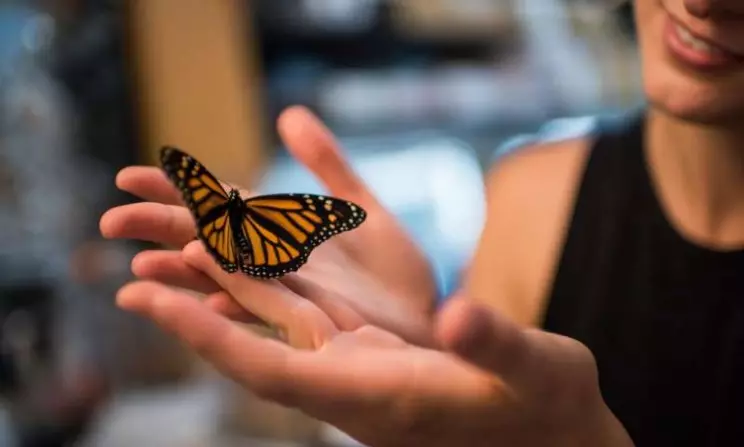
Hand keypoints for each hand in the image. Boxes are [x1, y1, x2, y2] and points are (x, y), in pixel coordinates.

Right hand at [100, 106, 436, 345]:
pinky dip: (232, 303)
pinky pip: (260, 311)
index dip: (176, 188)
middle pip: (208, 237)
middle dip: (161, 229)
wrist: (426, 318)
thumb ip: (328, 165)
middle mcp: (277, 260)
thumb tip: (289, 114)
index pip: (220, 201)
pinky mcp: (306, 323)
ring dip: (183, 273)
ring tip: (140, 267)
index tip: (129, 175)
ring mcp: (288, 293)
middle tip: (111, 220)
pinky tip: (202, 302)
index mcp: (285, 228)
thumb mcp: (364, 207)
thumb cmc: (396, 272)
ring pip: (224, 278)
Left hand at [115, 264, 632, 446]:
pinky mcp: (373, 353)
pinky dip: (272, 286)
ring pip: (277, 326)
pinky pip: (307, 316)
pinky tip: (250, 253)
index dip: (212, 339)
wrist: (552, 433)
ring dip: (226, 289)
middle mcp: (355, 387)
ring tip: (179, 243)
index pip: (273, 374)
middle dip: (195, 309)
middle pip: (256, 346)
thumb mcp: (537, 371)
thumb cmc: (549, 410)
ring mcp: (361, 370)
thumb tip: (458, 313)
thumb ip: (494, 344)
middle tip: (135, 265)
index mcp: (380, 398)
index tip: (157, 300)